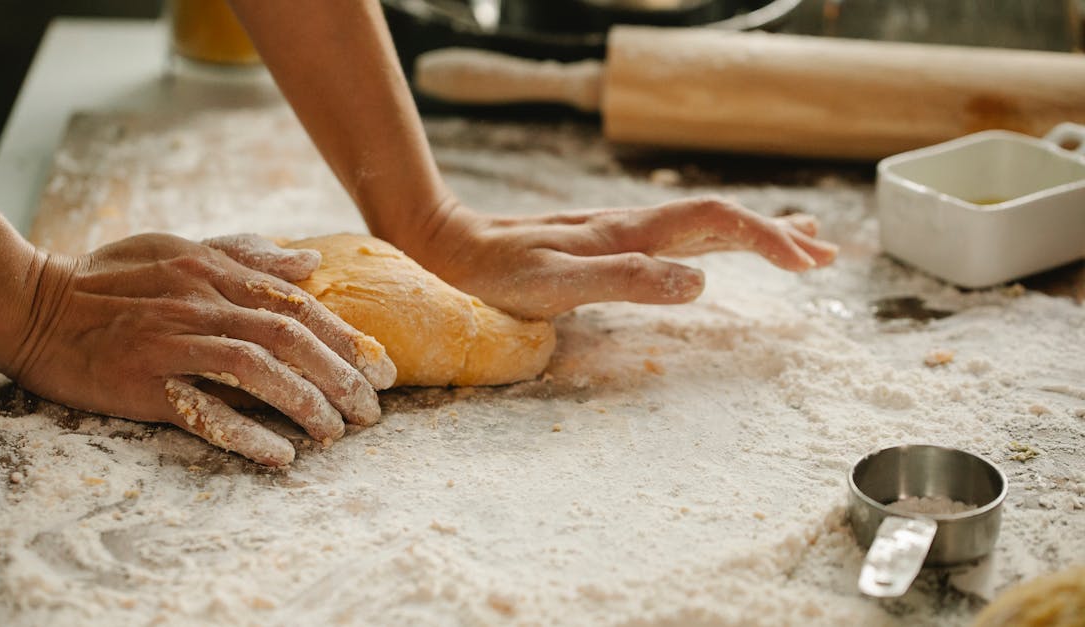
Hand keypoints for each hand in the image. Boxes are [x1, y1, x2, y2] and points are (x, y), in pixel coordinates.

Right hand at [2, 233, 396, 465]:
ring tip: (337, 433)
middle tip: (373, 411)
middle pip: (290, 339)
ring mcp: (172, 344)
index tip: (383, 369)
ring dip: (306, 404)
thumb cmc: (108, 278)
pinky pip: (204, 410)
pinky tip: (281, 454)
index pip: (297, 305)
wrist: (31, 304)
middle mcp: (201, 304)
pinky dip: (247, 432)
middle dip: (342, 376)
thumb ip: (244, 255)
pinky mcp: (143, 383)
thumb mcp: (177, 248)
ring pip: (257, 371)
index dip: (347, 339)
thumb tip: (306, 263)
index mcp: (213, 272)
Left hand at [396, 197, 837, 318]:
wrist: (451, 246)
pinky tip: (716, 250)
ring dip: (755, 234)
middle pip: (722, 218)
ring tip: (800, 245)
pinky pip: (676, 237)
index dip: (768, 239)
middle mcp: (633, 226)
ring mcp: (621, 233)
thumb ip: (626, 281)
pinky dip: (716, 240)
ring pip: (703, 224)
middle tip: (827, 254)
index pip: (718, 223)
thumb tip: (701, 281)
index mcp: (631, 233)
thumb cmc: (497, 275)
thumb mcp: (557, 286)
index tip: (809, 265)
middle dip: (777, 235)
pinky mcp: (606, 244)